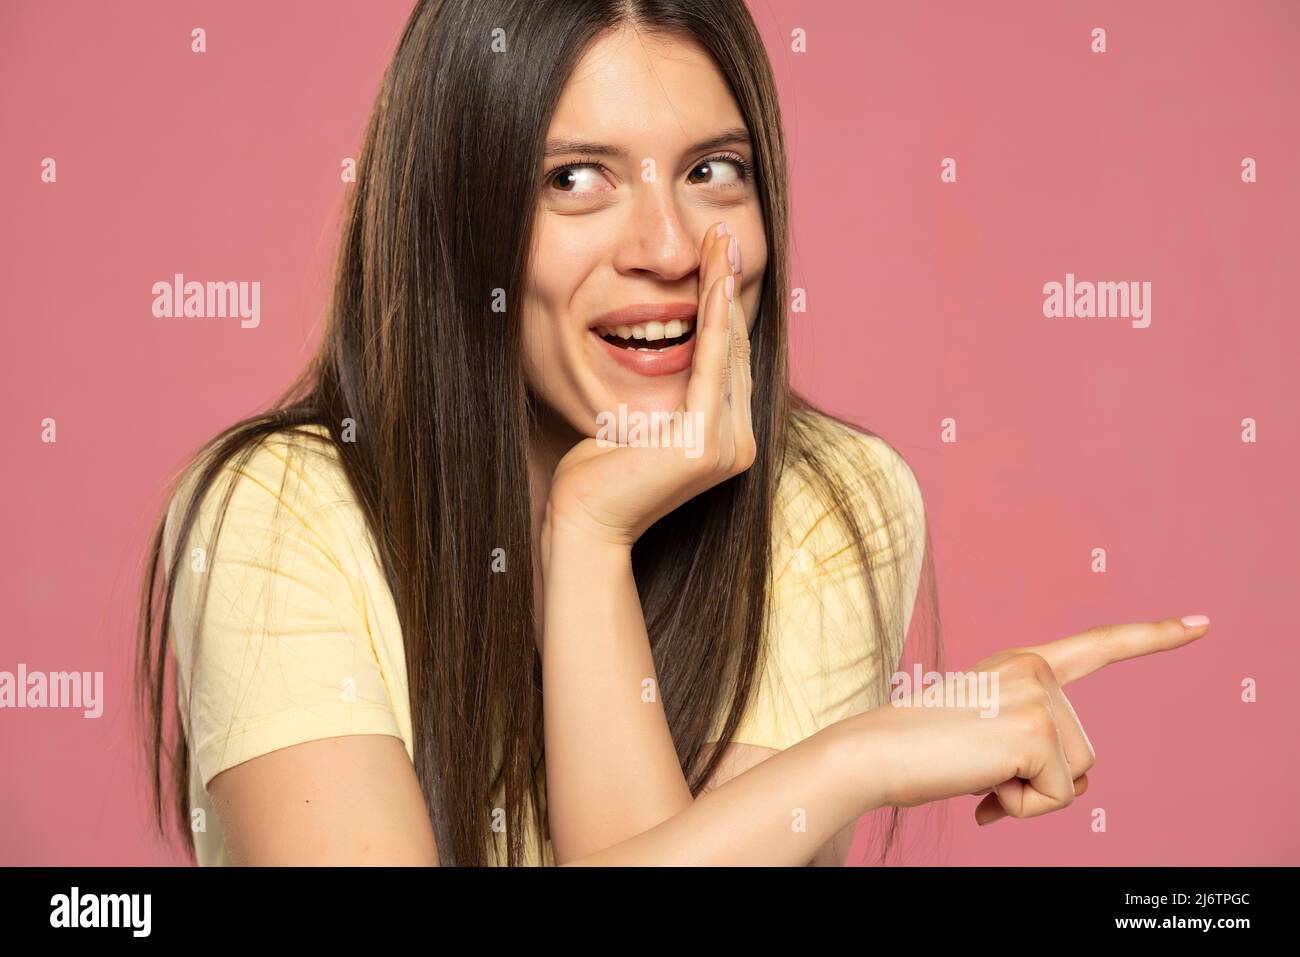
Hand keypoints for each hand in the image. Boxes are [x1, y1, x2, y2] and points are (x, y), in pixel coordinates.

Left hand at [544, 221, 754, 549]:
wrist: (582, 522)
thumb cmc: (597, 476)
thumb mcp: (637, 423)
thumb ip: (663, 394)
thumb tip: (663, 351)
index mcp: (726, 440)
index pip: (727, 360)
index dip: (724, 306)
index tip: (719, 258)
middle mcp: (737, 443)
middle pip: (732, 348)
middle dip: (728, 287)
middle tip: (723, 235)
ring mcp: (726, 446)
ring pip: (726, 350)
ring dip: (724, 290)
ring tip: (721, 243)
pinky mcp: (705, 443)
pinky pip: (710, 366)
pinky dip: (713, 320)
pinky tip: (714, 282)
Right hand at [859, 616, 1211, 824]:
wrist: (872, 752)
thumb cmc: (918, 751)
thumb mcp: (984, 736)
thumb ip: (1030, 744)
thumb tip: (1061, 790)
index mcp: (1022, 664)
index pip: (1099, 646)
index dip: (1155, 637)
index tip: (1202, 623)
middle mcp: (1036, 670)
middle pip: (1085, 753)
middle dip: (1039, 780)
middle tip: (977, 768)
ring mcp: (1039, 696)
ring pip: (1074, 777)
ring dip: (1026, 794)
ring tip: (973, 772)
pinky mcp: (1037, 731)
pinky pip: (1054, 797)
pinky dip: (1017, 808)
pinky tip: (978, 785)